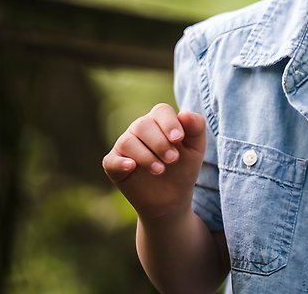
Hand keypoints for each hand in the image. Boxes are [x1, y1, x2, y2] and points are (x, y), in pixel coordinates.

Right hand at [103, 103, 206, 221]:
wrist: (173, 197)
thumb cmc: (184, 166)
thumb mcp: (196, 148)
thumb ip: (196, 127)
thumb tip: (184, 114)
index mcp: (160, 120)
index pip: (161, 111)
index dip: (169, 123)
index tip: (178, 139)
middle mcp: (140, 128)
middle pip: (143, 125)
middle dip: (160, 143)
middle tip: (173, 159)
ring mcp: (125, 145)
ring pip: (128, 142)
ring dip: (146, 156)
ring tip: (161, 170)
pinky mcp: (114, 164)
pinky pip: (111, 160)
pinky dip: (121, 163)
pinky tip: (132, 167)